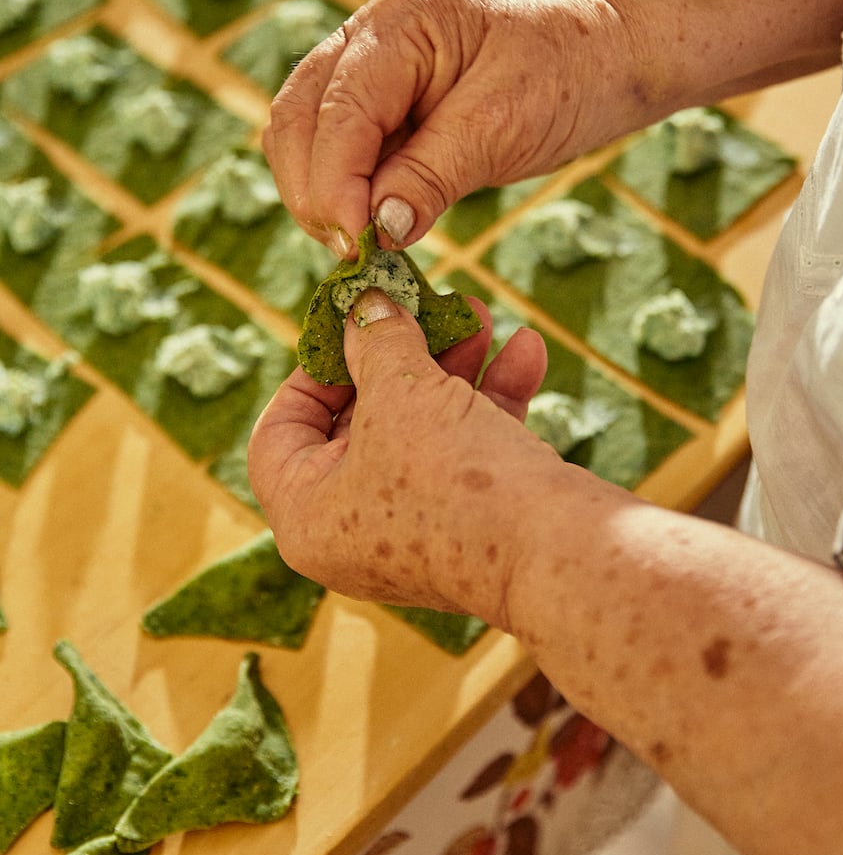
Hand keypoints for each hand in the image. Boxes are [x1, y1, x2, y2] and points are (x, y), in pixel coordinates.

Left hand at [248, 288, 555, 618]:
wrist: (548, 550)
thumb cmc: (451, 478)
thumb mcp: (401, 394)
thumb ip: (377, 341)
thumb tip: (364, 306)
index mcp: (309, 516)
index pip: (281, 434)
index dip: (312, 370)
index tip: (352, 326)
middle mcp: (353, 529)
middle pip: (360, 422)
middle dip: (401, 353)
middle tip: (425, 304)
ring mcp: (416, 526)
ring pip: (422, 427)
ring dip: (453, 365)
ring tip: (480, 315)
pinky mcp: (472, 520)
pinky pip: (469, 448)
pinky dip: (492, 397)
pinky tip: (525, 352)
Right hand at [264, 0, 634, 254]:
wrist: (600, 60)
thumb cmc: (562, 76)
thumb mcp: (505, 125)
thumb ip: (434, 173)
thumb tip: (377, 230)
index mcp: (401, 22)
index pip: (340, 108)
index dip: (336, 182)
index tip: (355, 244)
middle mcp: (367, 38)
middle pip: (297, 119)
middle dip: (314, 191)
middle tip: (353, 254)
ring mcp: (363, 71)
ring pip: (300, 139)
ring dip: (318, 197)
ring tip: (362, 247)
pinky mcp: (374, 109)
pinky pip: (332, 154)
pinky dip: (339, 194)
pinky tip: (372, 229)